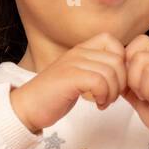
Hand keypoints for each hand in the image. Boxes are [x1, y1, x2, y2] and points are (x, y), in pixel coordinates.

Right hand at [8, 32, 127, 133]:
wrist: (26, 107)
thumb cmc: (53, 96)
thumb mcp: (77, 77)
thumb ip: (95, 70)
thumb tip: (120, 72)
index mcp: (80, 50)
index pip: (112, 41)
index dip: (121, 61)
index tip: (115, 81)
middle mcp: (77, 52)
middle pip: (117, 59)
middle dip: (121, 82)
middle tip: (110, 96)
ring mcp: (72, 64)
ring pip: (111, 72)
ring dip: (113, 92)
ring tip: (103, 102)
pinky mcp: (69, 78)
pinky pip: (100, 82)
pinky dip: (104, 96)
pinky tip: (98, 104)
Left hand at [120, 33, 148, 144]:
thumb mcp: (139, 100)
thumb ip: (127, 85)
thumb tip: (114, 74)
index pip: (136, 44)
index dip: (127, 64)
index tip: (131, 87)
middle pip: (137, 56)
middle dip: (134, 81)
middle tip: (145, 97)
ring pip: (148, 68)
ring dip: (147, 90)